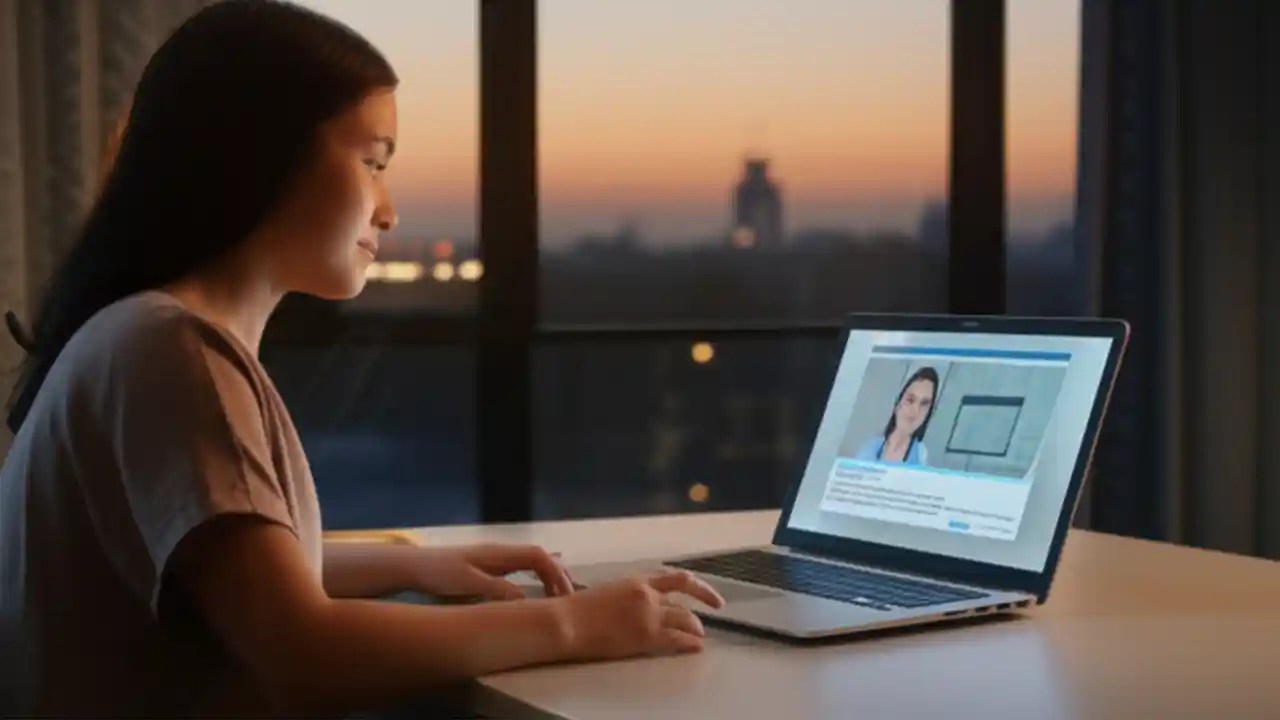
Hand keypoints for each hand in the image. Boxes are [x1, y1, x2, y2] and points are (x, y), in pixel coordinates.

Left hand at [408, 543, 574, 600]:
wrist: (413, 567)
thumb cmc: (438, 574)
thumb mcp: (467, 583)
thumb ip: (496, 589)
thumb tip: (526, 600)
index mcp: (499, 553)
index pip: (538, 556)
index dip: (555, 573)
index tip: (563, 595)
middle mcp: (501, 552)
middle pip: (541, 557)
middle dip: (559, 575)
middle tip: (570, 599)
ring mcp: (496, 558)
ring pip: (533, 561)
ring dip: (550, 576)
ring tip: (562, 596)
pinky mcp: (489, 566)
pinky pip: (522, 568)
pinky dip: (537, 576)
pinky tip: (541, 587)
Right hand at [556, 570, 726, 659]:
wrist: (567, 622)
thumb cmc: (577, 610)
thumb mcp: (608, 592)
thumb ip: (628, 596)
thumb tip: (638, 606)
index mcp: (636, 579)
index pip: (673, 577)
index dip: (694, 583)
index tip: (705, 590)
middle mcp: (647, 592)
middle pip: (685, 594)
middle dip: (705, 599)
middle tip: (716, 606)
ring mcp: (649, 613)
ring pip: (685, 618)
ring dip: (696, 628)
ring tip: (699, 636)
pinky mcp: (647, 634)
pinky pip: (678, 638)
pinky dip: (690, 642)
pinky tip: (695, 647)